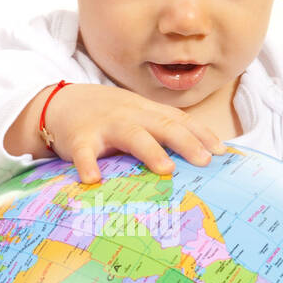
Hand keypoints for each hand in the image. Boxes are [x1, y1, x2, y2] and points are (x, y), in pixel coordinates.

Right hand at [44, 83, 228, 183]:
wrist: (60, 102)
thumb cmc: (106, 118)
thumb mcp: (136, 118)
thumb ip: (160, 132)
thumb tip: (198, 157)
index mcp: (147, 112)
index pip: (179, 120)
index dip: (202, 134)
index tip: (222, 152)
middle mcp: (130, 115)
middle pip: (163, 125)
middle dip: (186, 141)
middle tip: (205, 161)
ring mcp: (105, 125)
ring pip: (131, 135)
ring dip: (150, 151)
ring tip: (166, 169)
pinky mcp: (79, 138)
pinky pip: (83, 152)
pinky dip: (87, 164)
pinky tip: (92, 180)